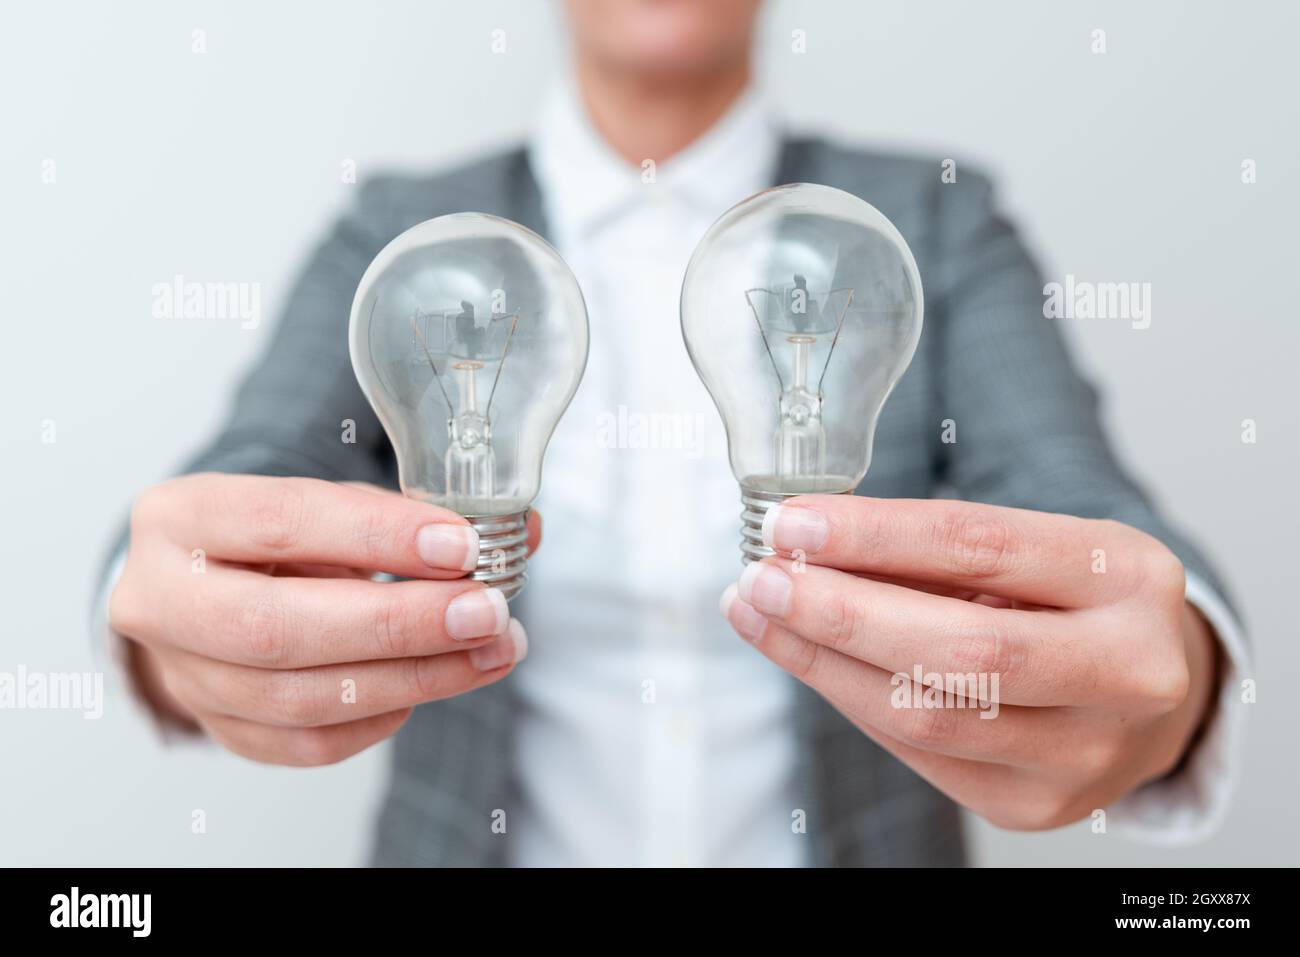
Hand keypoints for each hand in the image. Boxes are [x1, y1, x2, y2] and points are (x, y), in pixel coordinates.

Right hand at [109, 474, 537, 765]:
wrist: (203, 588)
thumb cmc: (276, 538)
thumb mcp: (328, 504)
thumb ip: (412, 517)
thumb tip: (521, 535)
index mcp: (181, 518)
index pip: (280, 523)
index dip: (377, 537)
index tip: (462, 546)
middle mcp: (162, 600)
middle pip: (279, 630)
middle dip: (398, 625)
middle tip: (485, 613)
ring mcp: (183, 675)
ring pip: (299, 698)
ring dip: (413, 678)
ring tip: (490, 651)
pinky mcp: (218, 728)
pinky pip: (307, 743)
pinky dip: (379, 717)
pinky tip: (430, 684)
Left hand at [720, 495, 1219, 829]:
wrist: (1149, 696)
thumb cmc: (1076, 604)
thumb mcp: (1033, 549)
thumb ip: (932, 548)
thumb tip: (808, 541)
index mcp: (1129, 577)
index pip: (982, 545)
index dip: (874, 536)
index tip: (792, 524)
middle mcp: (1127, 672)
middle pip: (958, 649)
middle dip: (839, 613)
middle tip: (762, 579)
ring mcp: (1085, 754)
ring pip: (924, 715)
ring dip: (822, 662)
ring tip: (761, 615)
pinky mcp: (1033, 804)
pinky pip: (915, 753)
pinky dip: (849, 698)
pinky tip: (808, 658)